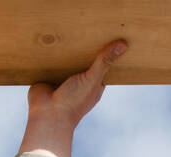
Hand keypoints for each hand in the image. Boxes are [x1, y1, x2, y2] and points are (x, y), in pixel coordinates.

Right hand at [18, 39, 128, 156]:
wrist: (47, 114)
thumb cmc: (73, 102)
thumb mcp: (92, 79)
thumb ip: (105, 62)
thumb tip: (123, 45)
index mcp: (93, 85)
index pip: (102, 65)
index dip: (105, 52)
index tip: (110, 35)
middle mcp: (79, 82)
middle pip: (84, 61)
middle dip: (85, 49)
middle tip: (89, 27)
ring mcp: (63, 79)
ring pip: (67, 61)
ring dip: (68, 51)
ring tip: (72, 30)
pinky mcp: (49, 77)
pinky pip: (52, 62)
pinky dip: (52, 54)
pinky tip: (54, 41)